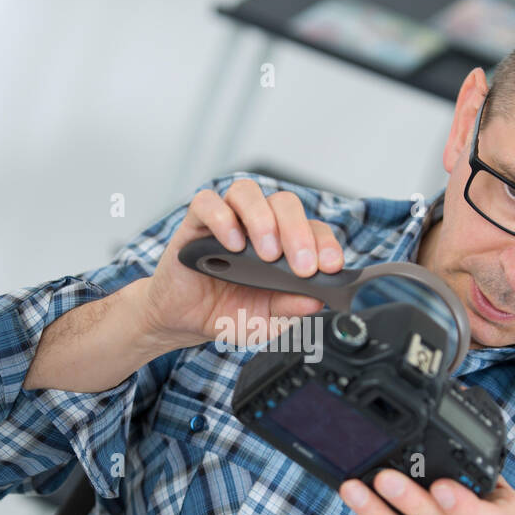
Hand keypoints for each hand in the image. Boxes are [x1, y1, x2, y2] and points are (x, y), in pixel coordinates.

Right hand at [139, 179, 345, 348]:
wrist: (184, 320)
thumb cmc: (228, 313)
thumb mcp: (265, 322)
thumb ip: (290, 310)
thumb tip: (315, 301)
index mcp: (284, 245)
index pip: (313, 229)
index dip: (326, 244)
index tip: (330, 268)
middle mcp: (258, 225)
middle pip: (284, 204)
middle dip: (299, 232)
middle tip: (302, 266)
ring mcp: (227, 220)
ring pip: (247, 192)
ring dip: (263, 220)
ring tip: (267, 255)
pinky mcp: (196, 223)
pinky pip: (207, 203)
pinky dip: (222, 219)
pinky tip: (232, 244)